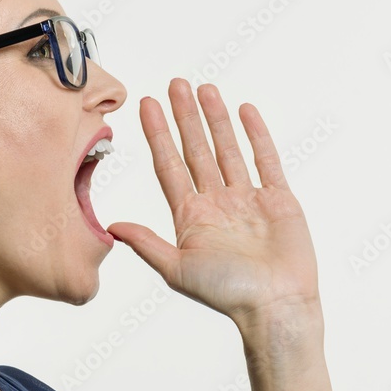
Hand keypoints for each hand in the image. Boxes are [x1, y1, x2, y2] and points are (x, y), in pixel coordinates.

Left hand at [106, 78, 321, 337]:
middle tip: (176, 84)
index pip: (169, 165)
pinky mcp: (277, 199)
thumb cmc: (229, 294)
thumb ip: (147, 243)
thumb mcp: (177, 269)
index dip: (158, 134)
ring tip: (205, 89)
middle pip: (197, 149)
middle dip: (185, 116)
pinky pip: (265, 159)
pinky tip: (244, 112)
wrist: (276, 306)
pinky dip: (256, 135)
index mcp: (191, 216)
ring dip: (216, 119)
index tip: (147, 105)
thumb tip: (112, 227)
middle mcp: (217, 203)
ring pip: (228, 149)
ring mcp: (247, 198)